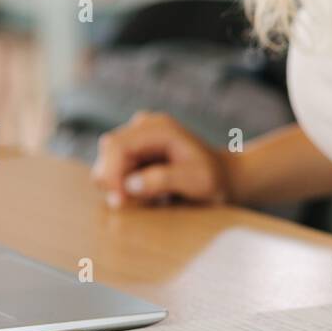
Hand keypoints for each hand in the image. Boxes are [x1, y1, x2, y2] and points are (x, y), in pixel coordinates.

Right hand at [92, 111, 229, 207]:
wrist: (224, 178)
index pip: (117, 146)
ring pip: (107, 162)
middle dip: (114, 181)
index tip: (120, 201)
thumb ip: (164, 180)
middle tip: (140, 204)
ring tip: (151, 199)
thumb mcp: (197, 182)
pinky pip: (115, 170)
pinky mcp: (135, 151)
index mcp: (159, 128)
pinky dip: (125, 186)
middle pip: (107, 152)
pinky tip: (149, 195)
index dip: (111, 174)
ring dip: (120, 185)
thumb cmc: (214, 180)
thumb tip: (130, 185)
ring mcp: (137, 137)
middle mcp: (143, 126)